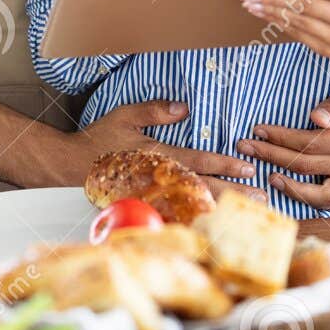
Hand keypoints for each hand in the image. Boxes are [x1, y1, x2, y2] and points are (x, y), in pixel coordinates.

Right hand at [71, 100, 264, 201]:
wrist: (69, 167)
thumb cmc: (98, 139)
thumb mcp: (125, 115)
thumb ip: (155, 111)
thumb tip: (184, 107)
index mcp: (157, 156)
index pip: (199, 160)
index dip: (226, 163)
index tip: (249, 166)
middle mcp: (158, 179)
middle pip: (203, 188)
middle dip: (233, 191)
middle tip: (260, 196)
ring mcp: (151, 197)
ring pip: (192, 206)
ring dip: (220, 207)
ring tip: (245, 211)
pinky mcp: (143, 208)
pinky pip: (174, 216)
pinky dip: (196, 220)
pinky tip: (213, 222)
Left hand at [237, 86, 329, 210]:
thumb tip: (316, 118)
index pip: (309, 144)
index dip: (280, 138)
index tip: (257, 131)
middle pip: (308, 167)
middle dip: (273, 156)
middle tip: (248, 148)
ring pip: (322, 197)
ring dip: (291, 188)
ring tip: (268, 176)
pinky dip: (308, 198)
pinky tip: (288, 187)